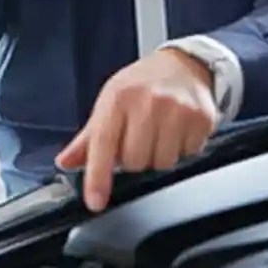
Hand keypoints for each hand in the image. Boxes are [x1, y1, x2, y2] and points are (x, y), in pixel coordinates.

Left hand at [55, 47, 218, 211]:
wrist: (184, 65)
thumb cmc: (142, 85)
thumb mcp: (110, 102)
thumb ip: (89, 138)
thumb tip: (66, 162)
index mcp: (118, 98)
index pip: (103, 144)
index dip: (98, 176)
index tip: (95, 202)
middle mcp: (148, 102)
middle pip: (136, 162)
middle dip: (134, 159)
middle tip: (138, 139)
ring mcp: (177, 110)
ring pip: (163, 163)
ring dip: (159, 156)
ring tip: (159, 134)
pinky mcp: (202, 118)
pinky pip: (188, 155)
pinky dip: (182, 150)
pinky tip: (178, 131)